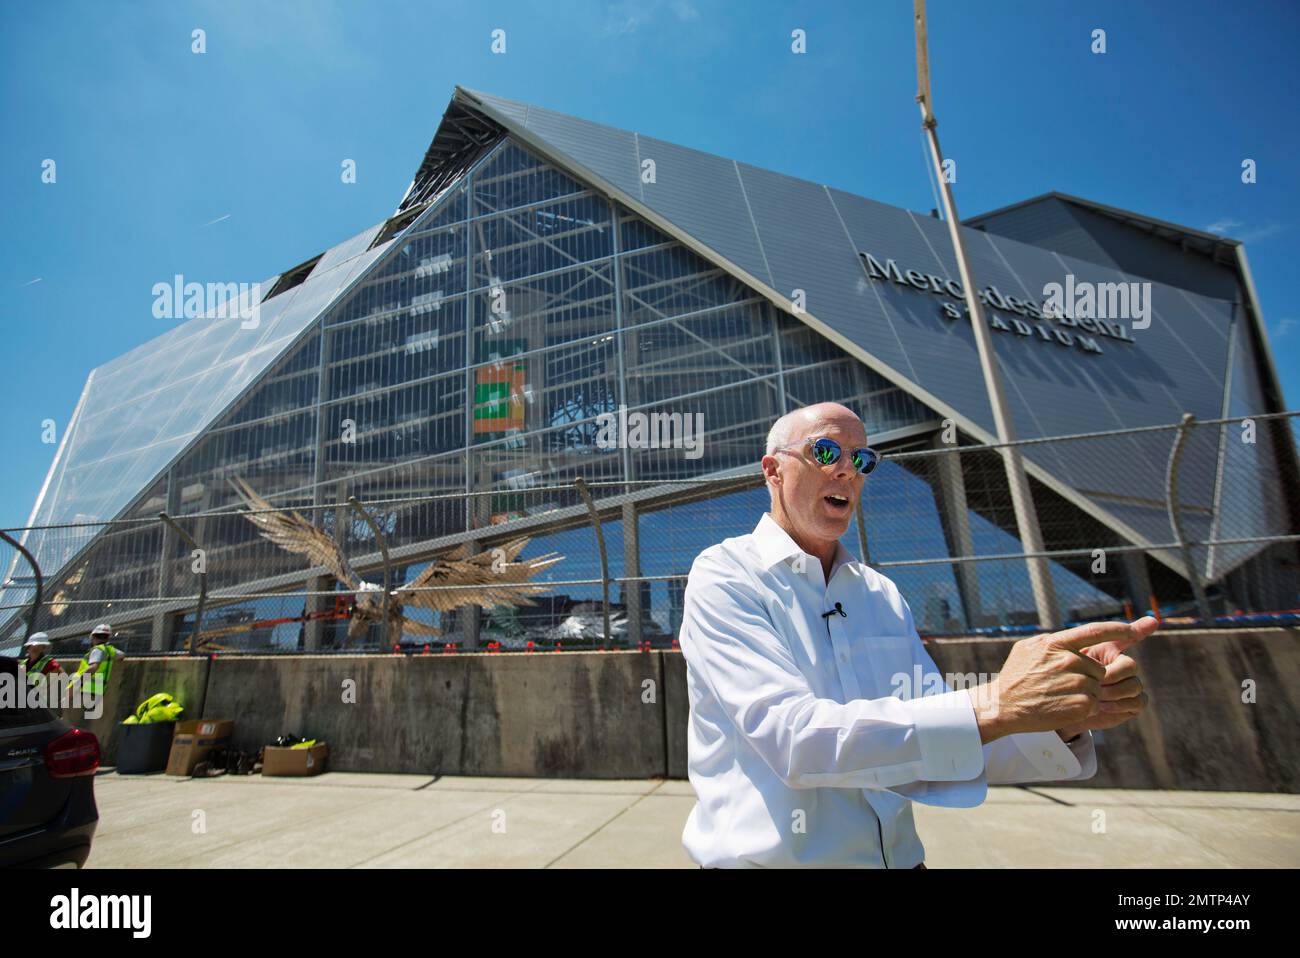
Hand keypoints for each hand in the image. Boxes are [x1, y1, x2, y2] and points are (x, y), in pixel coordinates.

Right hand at [974, 617, 1155, 742]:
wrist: (1003, 706)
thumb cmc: (1015, 676)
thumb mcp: (1027, 648)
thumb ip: (1053, 640)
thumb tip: (1072, 636)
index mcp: (1056, 644)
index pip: (1096, 630)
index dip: (1119, 629)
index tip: (1134, 629)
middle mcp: (1068, 661)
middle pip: (1098, 667)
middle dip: (1088, 676)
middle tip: (1063, 683)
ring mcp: (1076, 684)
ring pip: (1098, 686)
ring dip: (1085, 692)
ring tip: (1059, 695)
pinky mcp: (1080, 706)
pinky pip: (1094, 703)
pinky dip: (1083, 707)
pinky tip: (1063, 706)